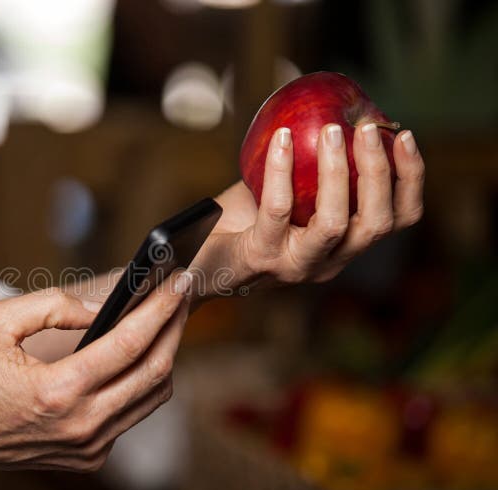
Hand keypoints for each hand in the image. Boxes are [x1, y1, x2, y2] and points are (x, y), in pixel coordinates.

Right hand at [0, 273, 191, 474]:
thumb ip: (53, 305)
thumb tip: (104, 307)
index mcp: (57, 390)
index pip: (129, 343)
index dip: (160, 308)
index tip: (179, 281)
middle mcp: (80, 424)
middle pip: (154, 370)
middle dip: (175, 325)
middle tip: (182, 294)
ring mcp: (89, 447)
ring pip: (152, 396)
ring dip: (166, 353)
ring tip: (166, 319)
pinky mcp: (90, 457)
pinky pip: (132, 414)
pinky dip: (143, 382)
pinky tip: (140, 355)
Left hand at [197, 123, 424, 290]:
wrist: (192, 261)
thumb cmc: (238, 222)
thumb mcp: (284, 190)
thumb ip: (310, 166)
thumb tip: (332, 110)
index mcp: (342, 246)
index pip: (397, 219)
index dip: (410, 178)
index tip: (404, 135)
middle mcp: (328, 262)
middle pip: (377, 224)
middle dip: (379, 172)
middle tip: (366, 128)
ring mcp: (295, 265)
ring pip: (336, 224)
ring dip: (338, 173)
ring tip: (331, 131)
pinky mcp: (260, 258)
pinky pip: (278, 210)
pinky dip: (282, 170)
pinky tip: (282, 138)